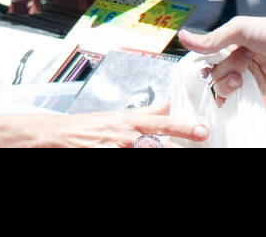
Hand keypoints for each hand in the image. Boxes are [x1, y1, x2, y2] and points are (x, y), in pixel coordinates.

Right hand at [50, 102, 208, 146]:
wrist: (63, 135)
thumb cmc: (92, 125)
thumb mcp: (121, 115)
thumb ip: (148, 112)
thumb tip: (169, 104)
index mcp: (132, 121)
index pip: (164, 123)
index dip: (185, 127)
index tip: (203, 131)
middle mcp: (128, 136)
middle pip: (161, 145)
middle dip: (180, 149)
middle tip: (200, 147)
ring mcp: (119, 150)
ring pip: (150, 154)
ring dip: (162, 154)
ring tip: (178, 153)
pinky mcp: (108, 158)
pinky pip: (131, 161)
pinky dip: (141, 158)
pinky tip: (149, 155)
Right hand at [177, 15, 265, 105]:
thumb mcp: (239, 30)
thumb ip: (212, 39)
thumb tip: (181, 37)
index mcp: (231, 39)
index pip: (208, 52)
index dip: (202, 60)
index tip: (201, 66)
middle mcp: (236, 56)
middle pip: (214, 69)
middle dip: (219, 71)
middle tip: (232, 70)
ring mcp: (246, 72)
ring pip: (222, 82)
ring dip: (226, 82)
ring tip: (239, 80)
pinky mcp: (257, 88)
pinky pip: (237, 94)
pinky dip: (231, 96)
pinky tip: (232, 94)